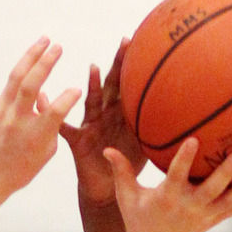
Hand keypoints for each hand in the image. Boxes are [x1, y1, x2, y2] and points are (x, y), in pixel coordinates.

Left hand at [0, 40, 82, 205]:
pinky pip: (12, 83)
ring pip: (18, 76)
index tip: (78, 90)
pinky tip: (32, 59)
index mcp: (36, 136)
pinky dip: (23, 68)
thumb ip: (51, 125)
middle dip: (46, 63)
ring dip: (32, 55)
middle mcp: (19, 121)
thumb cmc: (21, 169)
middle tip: (58, 47)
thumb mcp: (45, 152)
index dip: (68, 98)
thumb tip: (45, 97)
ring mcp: (5, 112)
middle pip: (32, 84)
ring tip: (45, 40)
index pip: (56, 110)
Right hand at [60, 43, 144, 207]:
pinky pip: (65, 127)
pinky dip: (55, 116)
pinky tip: (45, 100)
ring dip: (94, 85)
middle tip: (126, 42)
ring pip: (92, 101)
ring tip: (96, 69)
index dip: (138, 67)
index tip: (150, 44)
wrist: (106, 189)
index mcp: (122, 114)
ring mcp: (90, 125)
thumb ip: (159, 133)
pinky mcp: (77, 141)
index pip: (131, 85)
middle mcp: (106, 115)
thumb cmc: (125, 166)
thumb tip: (186, 121)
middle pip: (113, 85)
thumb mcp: (145, 148)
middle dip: (119, 64)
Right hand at [107, 137, 231, 231]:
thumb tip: (106, 148)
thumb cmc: (140, 223)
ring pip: (230, 201)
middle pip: (211, 190)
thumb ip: (120, 172)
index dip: (184, 160)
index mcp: (168, 199)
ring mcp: (206, 216)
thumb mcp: (126, 199)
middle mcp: (190, 208)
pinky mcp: (215, 220)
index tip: (192, 140)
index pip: (176, 177)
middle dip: (226, 173)